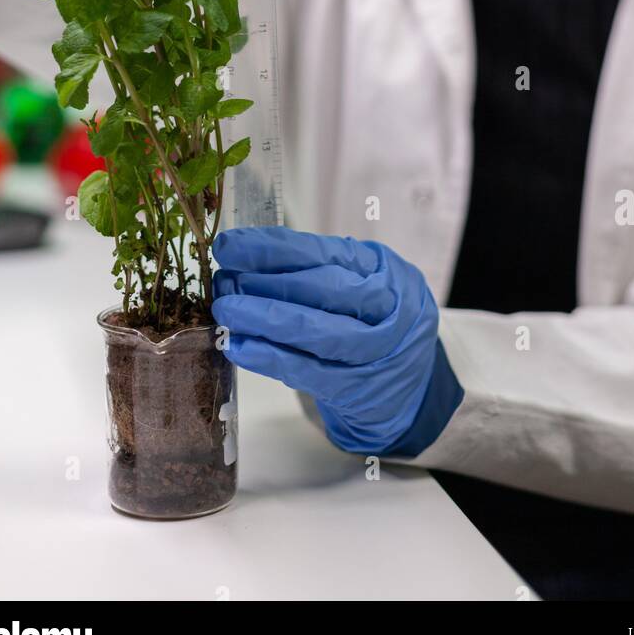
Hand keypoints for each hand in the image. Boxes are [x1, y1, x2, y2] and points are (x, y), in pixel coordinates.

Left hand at [211, 226, 463, 454]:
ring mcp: (376, 349)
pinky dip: (270, 358)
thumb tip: (243, 263)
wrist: (411, 387)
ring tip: (226, 310)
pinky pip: (308, 371)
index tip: (229, 246)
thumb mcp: (360, 284)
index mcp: (382, 268)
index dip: (271, 249)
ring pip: (314, 330)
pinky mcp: (358, 387)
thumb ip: (314, 271)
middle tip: (222, 281)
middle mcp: (386, 304)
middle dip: (264, 282)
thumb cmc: (373, 322)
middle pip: (320, 288)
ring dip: (263, 319)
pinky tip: (240, 347)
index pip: (321, 253)